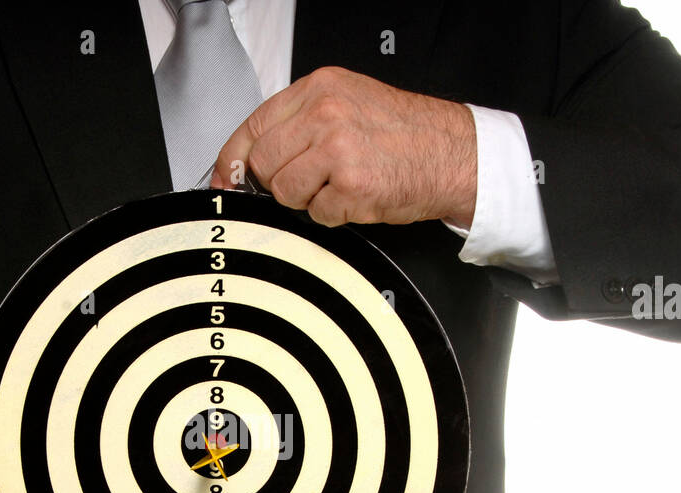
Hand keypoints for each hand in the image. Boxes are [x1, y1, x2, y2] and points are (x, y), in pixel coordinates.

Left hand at [211, 65, 476, 228]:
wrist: (453, 153)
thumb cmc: (404, 133)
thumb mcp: (348, 104)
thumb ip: (299, 124)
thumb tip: (248, 161)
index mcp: (319, 89)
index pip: (252, 126)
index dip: (233, 160)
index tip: (227, 178)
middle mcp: (325, 114)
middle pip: (263, 163)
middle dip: (278, 182)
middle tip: (310, 181)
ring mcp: (337, 149)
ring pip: (284, 192)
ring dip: (308, 200)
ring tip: (339, 185)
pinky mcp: (351, 185)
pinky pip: (316, 214)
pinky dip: (334, 215)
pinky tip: (357, 196)